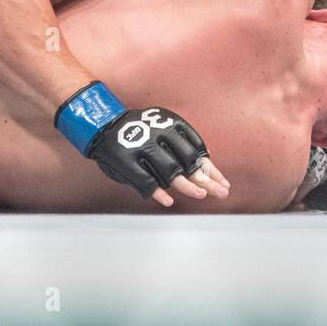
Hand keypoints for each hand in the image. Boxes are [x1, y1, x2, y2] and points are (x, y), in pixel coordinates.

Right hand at [88, 106, 229, 206]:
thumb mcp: (162, 131)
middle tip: (222, 192)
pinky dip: (157, 192)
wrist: (103, 125)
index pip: (197, 149)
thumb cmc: (140, 132)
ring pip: (169, 171)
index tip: (223, 182)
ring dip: (187, 185)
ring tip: (201, 195)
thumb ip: (183, 148)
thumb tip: (210, 165)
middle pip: (188, 161)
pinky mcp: (125, 161)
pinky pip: (145, 180)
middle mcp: (158, 134)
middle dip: (206, 179)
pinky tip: (168, 201)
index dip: (211, 169)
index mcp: (170, 124)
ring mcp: (141, 147)